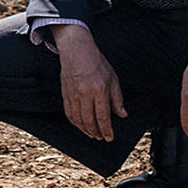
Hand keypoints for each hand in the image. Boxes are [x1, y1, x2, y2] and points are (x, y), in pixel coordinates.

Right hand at [52, 23, 125, 141]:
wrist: (76, 49)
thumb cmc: (96, 61)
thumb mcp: (113, 78)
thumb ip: (117, 98)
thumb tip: (122, 114)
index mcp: (99, 90)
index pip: (103, 116)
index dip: (106, 129)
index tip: (109, 137)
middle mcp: (85, 94)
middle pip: (89, 120)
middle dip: (96, 132)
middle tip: (100, 138)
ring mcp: (73, 94)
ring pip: (77, 118)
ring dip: (84, 129)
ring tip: (91, 134)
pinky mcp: (65, 92)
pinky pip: (68, 112)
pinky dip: (74, 121)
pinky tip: (79, 124)